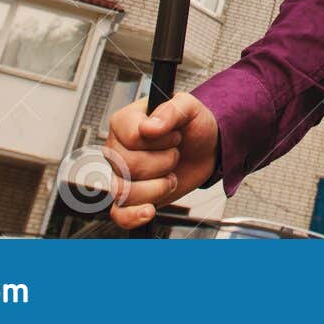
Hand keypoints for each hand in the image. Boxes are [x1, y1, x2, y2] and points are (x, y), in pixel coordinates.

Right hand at [105, 91, 219, 228]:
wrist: (205, 149)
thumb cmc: (192, 125)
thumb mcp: (190, 107)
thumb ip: (171, 110)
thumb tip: (150, 127)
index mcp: (125, 122)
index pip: (132, 137)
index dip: (160, 140)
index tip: (174, 136)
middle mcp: (117, 148)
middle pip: (128, 166)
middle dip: (163, 162)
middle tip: (175, 154)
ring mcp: (120, 174)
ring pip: (124, 191)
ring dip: (158, 186)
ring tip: (170, 175)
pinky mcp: (131, 197)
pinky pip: (119, 214)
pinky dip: (133, 216)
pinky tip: (149, 211)